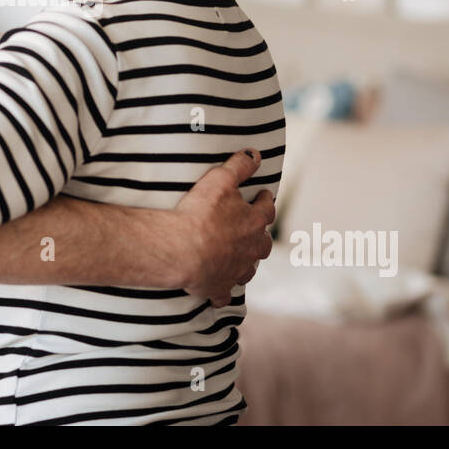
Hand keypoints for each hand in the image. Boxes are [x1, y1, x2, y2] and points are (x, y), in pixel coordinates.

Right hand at [174, 149, 274, 307]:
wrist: (182, 250)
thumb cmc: (201, 214)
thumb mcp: (220, 180)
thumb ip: (239, 165)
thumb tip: (255, 153)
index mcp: (253, 222)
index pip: (267, 209)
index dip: (265, 201)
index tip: (264, 195)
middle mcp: (250, 249)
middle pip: (263, 243)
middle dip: (261, 236)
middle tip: (256, 230)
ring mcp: (235, 271)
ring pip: (248, 270)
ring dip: (246, 264)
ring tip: (241, 260)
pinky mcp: (218, 288)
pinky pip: (223, 294)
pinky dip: (223, 293)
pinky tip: (220, 294)